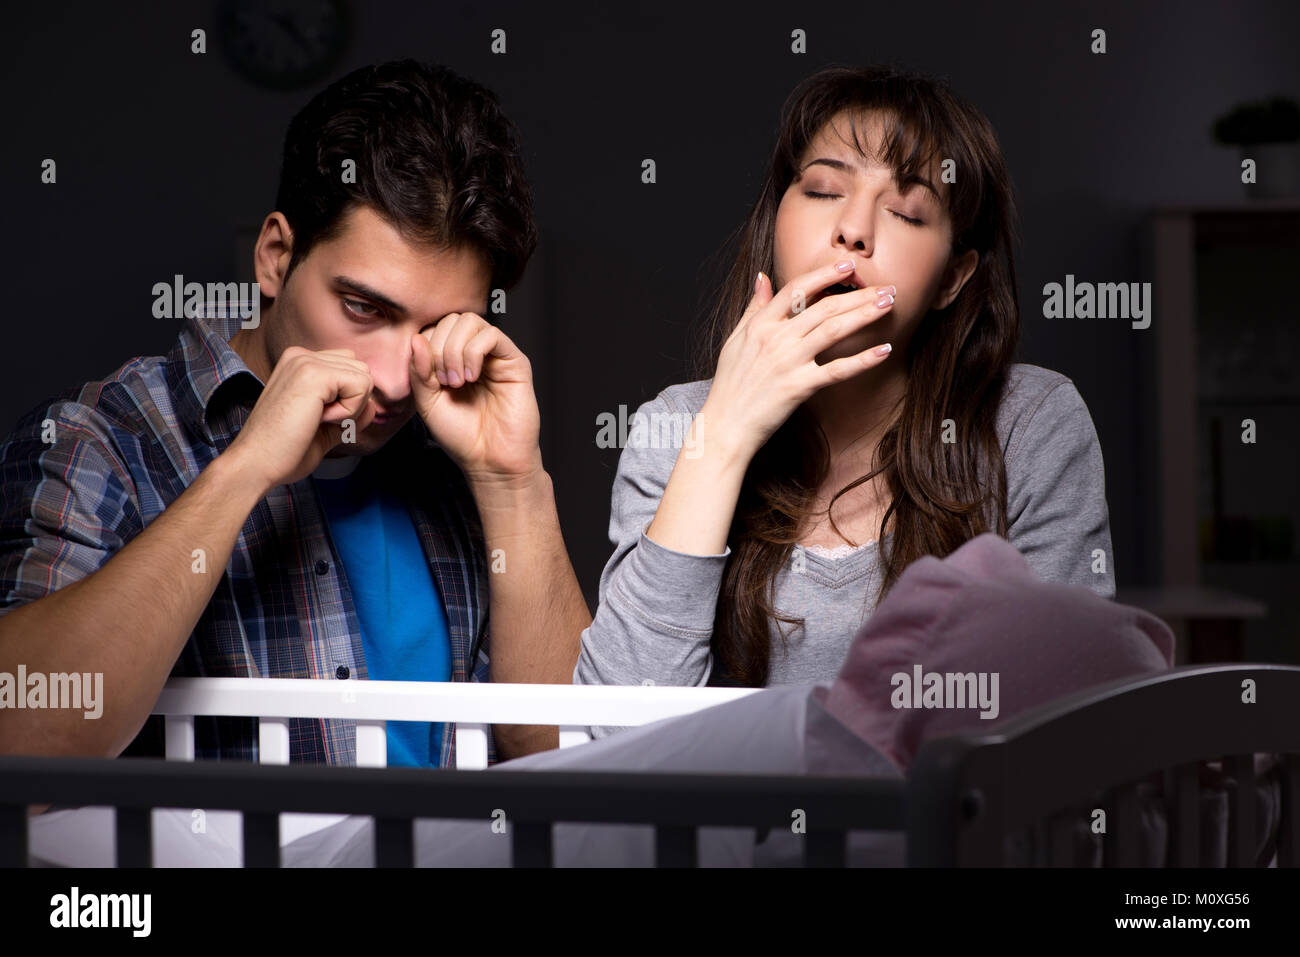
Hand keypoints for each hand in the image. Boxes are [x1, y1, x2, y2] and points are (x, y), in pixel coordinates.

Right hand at [224, 345, 376, 491]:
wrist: (255, 465)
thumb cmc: (284, 452)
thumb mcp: (326, 428)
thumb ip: (351, 414)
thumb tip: (372, 405)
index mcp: (300, 363)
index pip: (350, 369)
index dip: (348, 400)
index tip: (318, 419)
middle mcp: (301, 355)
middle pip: (361, 370)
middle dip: (353, 402)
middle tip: (319, 421)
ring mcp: (306, 361)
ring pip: (364, 377)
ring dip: (351, 407)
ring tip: (317, 420)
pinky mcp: (314, 373)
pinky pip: (361, 386)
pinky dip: (349, 410)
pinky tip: (319, 419)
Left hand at [409, 312, 541, 483]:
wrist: (489, 460)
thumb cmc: (462, 436)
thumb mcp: (428, 403)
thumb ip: (419, 372)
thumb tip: (416, 339)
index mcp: (452, 361)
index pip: (435, 329)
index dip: (425, 348)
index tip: (428, 380)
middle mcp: (474, 354)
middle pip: (452, 319)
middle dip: (439, 346)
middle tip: (444, 381)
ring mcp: (495, 356)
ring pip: (470, 321)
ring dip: (455, 349)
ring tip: (457, 381)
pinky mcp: (514, 362)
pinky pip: (491, 335)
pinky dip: (474, 352)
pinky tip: (472, 377)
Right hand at [702, 261, 895, 461]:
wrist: (725, 425)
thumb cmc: (730, 384)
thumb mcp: (735, 339)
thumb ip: (753, 307)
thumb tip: (762, 277)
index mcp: (760, 324)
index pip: (797, 289)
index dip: (825, 275)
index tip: (849, 266)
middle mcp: (776, 338)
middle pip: (823, 307)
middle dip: (858, 294)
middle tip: (886, 287)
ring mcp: (788, 362)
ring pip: (833, 330)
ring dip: (864, 314)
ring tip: (889, 304)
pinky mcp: (799, 387)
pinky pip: (837, 370)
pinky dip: (863, 359)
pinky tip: (884, 350)